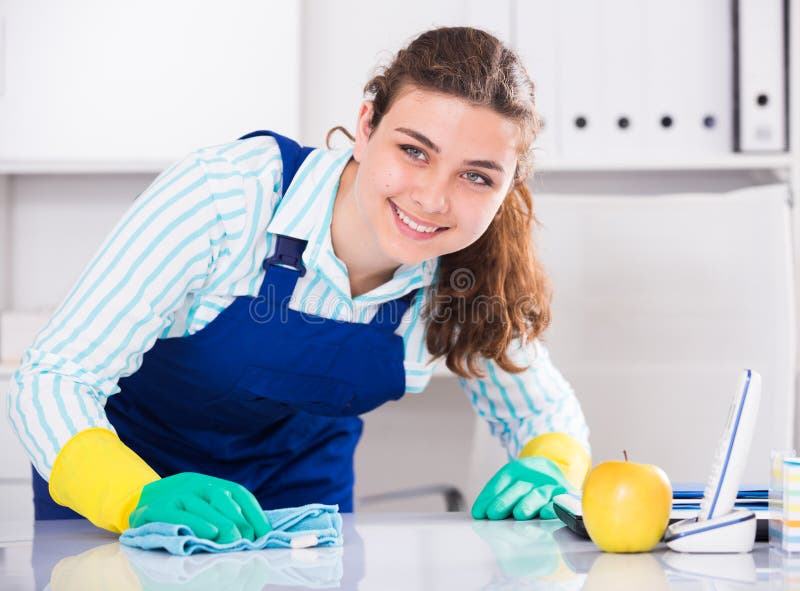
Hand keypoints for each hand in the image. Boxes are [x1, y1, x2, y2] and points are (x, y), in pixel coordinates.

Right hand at [128, 472, 271, 543]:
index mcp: (212, 484)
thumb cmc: (181, 512)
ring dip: (221, 524)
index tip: (266, 535)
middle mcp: (196, 484)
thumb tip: (257, 536)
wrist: (140, 502)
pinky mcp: (156, 508)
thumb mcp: (205, 507)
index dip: (255, 513)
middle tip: (248, 543)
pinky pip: (179, 514)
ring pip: (203, 505)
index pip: (240, 494)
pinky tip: (210, 534)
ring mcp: (176, 494)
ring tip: (234, 541)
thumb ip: (228, 516)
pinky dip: (196, 523)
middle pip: (224, 500)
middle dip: (239, 522)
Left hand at [471, 457, 571, 520]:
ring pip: (538, 494)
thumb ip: (497, 497)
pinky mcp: (565, 496)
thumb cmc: (527, 487)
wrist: (555, 473)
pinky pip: (559, 502)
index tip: (478, 513)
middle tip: (493, 514)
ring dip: (528, 504)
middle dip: (504, 501)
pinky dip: (553, 508)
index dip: (488, 497)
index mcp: (516, 470)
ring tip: (518, 514)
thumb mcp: (512, 485)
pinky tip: (545, 514)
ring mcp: (550, 485)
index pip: (500, 482)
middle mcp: (533, 476)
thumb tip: (479, 515)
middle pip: (518, 488)